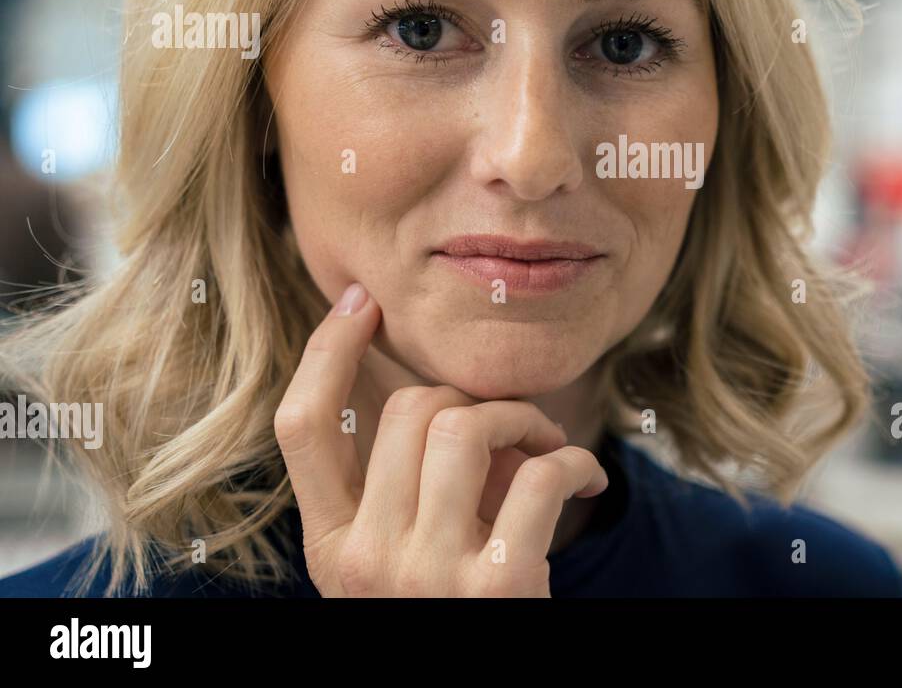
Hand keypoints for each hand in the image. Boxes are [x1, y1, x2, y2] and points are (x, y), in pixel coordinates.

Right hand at [273, 282, 608, 596]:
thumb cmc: (451, 614)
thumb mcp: (398, 566)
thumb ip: (403, 491)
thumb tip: (447, 396)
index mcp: (328, 552)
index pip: (301, 428)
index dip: (325, 352)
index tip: (360, 302)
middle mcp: (365, 565)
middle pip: (407, 412)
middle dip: (470, 398)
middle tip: (509, 428)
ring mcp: (428, 577)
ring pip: (467, 425)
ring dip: (522, 419)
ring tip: (544, 447)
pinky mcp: (499, 588)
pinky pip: (541, 475)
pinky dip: (577, 462)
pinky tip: (585, 476)